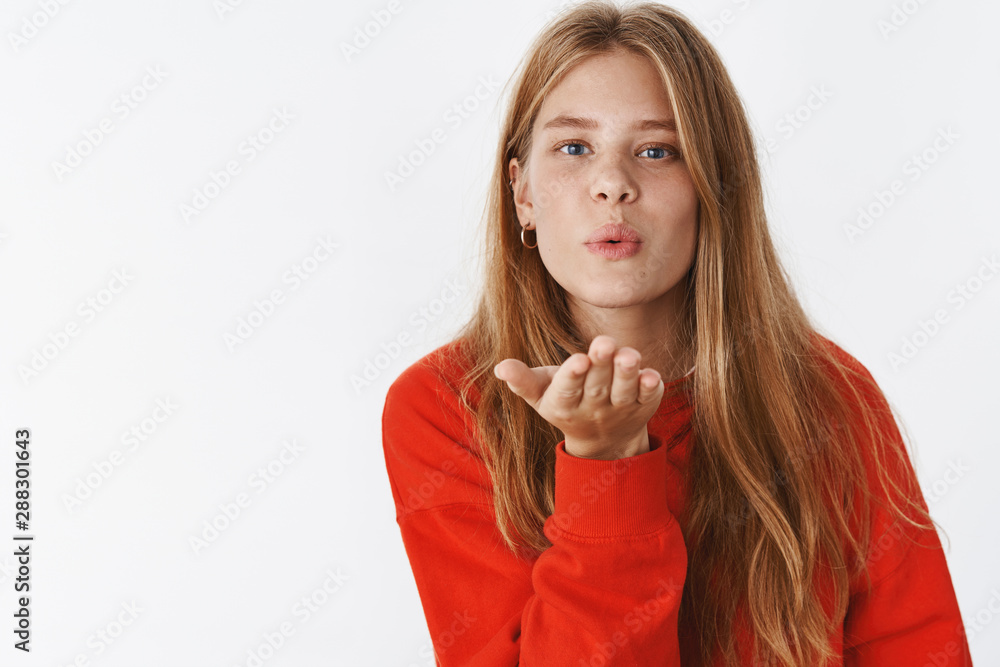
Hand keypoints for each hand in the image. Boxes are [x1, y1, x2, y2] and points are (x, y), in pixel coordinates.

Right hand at [493, 335, 663, 459]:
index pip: (567, 390)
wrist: (604, 439)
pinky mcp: (644, 406)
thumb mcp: (541, 394)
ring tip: (629, 355)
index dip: (573, 375)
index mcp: (564, 404)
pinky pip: (648, 398)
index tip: (579, 360)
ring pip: (625, 392)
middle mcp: (594, 409)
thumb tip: (500, 368)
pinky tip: (652, 375)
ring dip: (627, 374)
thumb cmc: (566, 401)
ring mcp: (621, 409)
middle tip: (605, 343)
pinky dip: (651, 388)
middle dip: (601, 365)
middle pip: (597, 387)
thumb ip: (522, 380)